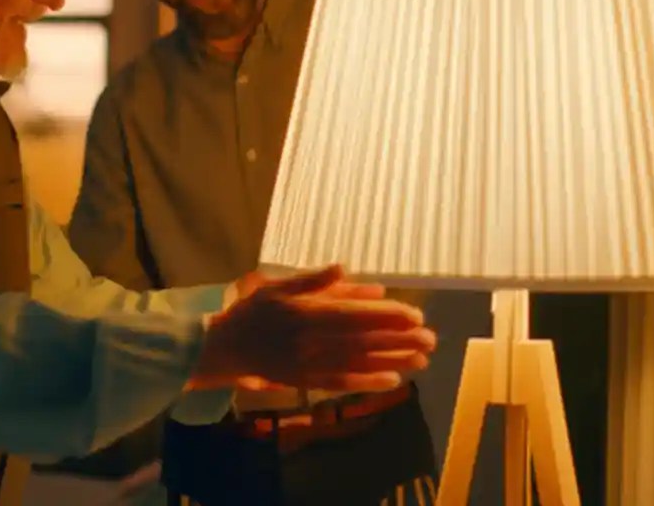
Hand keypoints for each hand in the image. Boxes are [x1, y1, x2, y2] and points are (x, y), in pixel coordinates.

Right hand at [190, 265, 435, 392]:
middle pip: (362, 341)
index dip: (387, 317)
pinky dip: (368, 382)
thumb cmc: (253, 310)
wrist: (223, 347)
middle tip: (430, 338)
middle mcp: (310, 341)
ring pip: (357, 363)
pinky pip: (341, 383)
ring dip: (392, 361)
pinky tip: (392, 379)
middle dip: (399, 340)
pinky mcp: (306, 381)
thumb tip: (346, 270)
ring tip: (422, 359)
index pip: (355, 315)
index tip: (415, 315)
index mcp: (305, 313)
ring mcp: (308, 365)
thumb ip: (313, 280)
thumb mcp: (278, 285)